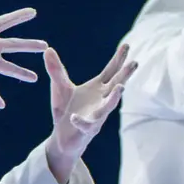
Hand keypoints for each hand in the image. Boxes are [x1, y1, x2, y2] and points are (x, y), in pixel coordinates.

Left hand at [44, 43, 136, 182]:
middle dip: (125, 75)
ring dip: (115, 98)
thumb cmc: (66, 111)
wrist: (62, 138)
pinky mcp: (87, 130)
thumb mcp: (60, 88)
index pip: (111, 71)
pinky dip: (81, 121)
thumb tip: (48, 49)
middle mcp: (101, 100)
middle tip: (134, 63)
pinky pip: (85, 125)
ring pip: (108, 106)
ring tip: (121, 88)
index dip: (118, 59)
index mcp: (97, 89)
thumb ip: (56, 70)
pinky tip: (75, 117)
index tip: (126, 45)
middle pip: (116, 85)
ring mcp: (96, 115)